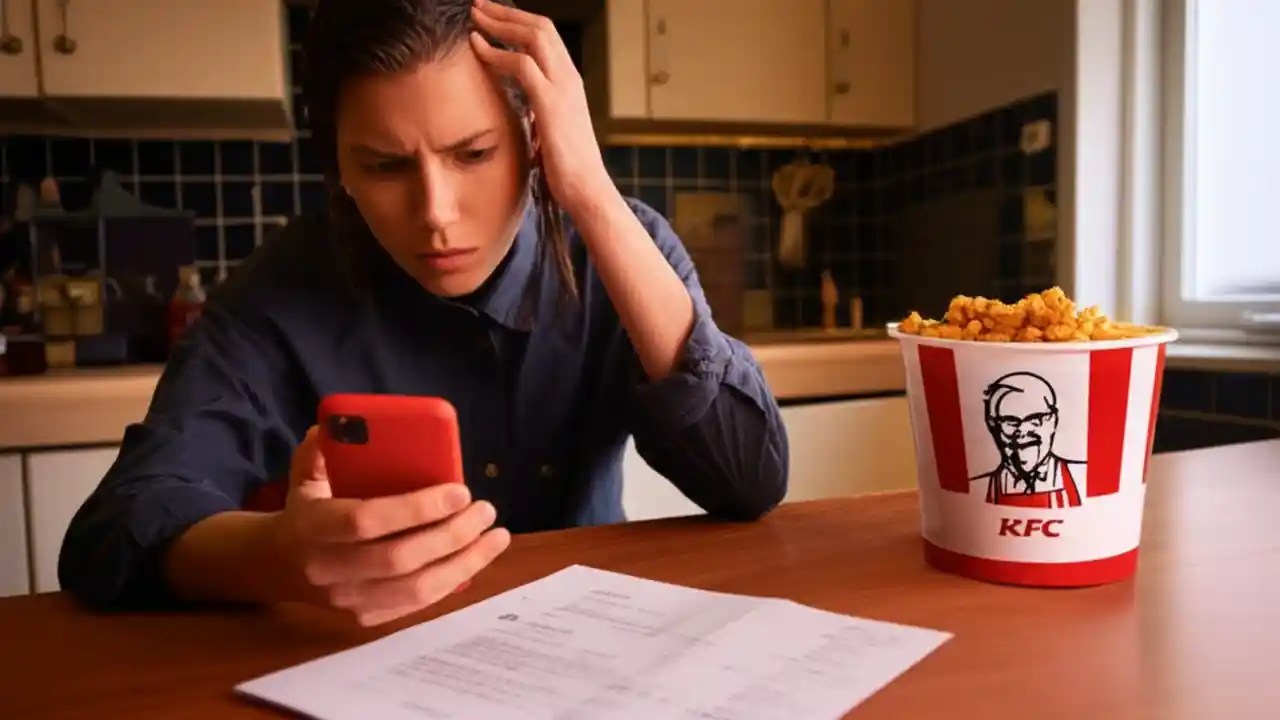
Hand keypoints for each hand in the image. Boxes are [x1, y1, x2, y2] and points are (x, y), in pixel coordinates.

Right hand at [269, 427, 510, 625]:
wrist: (277, 566)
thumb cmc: (304, 511)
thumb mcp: (303, 476)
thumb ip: (322, 449)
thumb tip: (347, 423)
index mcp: (312, 527)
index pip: (367, 521)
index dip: (417, 508)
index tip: (459, 491)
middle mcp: (329, 569)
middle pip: (400, 559)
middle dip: (452, 534)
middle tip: (486, 510)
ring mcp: (347, 599)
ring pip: (416, 589)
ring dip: (464, 562)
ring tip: (496, 537)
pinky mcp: (363, 617)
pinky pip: (416, 606)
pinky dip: (452, 583)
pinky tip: (476, 559)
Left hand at [469, 0, 614, 214]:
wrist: (586, 188)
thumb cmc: (568, 168)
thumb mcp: (552, 130)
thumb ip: (540, 112)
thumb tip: (525, 111)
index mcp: (569, 82)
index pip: (546, 37)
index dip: (519, 22)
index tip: (493, 18)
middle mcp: (569, 78)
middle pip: (540, 27)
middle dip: (507, 13)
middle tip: (479, 5)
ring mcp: (562, 88)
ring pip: (533, 37)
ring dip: (499, 24)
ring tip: (475, 17)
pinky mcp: (550, 103)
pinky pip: (521, 64)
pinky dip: (496, 52)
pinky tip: (477, 48)